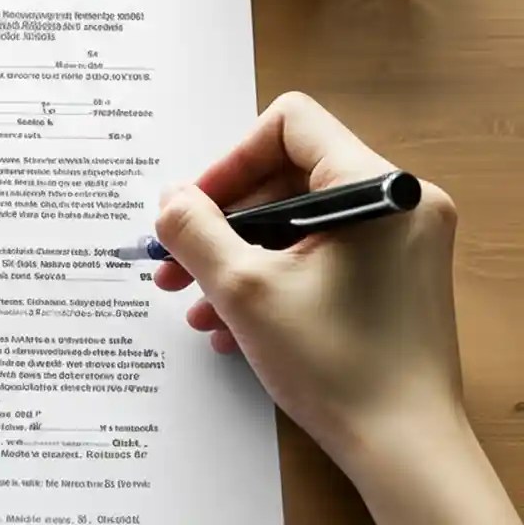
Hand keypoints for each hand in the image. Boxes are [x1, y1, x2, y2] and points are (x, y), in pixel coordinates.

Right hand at [153, 92, 518, 524]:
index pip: (290, 125)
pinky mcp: (394, 276)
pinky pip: (320, 255)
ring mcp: (400, 242)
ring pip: (298, 223)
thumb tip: (171, 199)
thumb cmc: (339, 368)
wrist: (403, 450)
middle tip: (175, 263)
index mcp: (376, 188)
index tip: (194, 209)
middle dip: (221, 222)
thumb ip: (195, 231)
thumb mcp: (243, 289)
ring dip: (237, 258)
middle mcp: (399, 204)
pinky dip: (271, 278)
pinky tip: (230, 323)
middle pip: (287, 177)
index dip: (230, 162)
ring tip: (194, 304)